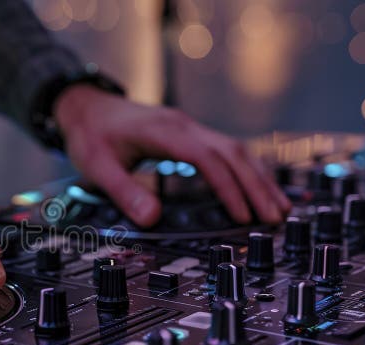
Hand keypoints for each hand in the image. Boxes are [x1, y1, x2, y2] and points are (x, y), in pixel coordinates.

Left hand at [53, 84, 290, 226]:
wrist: (85, 105)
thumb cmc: (90, 134)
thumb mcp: (97, 166)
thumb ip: (123, 191)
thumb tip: (151, 219)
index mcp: (163, 131)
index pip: (205, 158)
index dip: (227, 187)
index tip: (242, 215)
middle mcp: (183, 125)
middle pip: (231, 153)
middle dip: (256, 187)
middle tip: (275, 218)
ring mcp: (189, 127)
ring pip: (235, 150)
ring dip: (258, 178)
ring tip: (279, 208)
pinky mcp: (189, 134)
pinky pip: (226, 150)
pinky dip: (247, 170)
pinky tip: (259, 187)